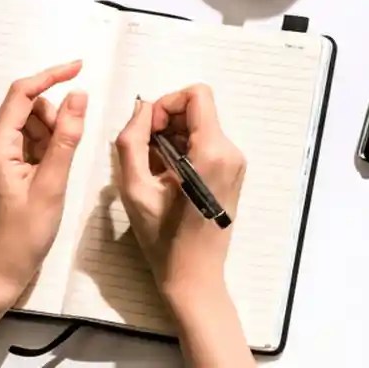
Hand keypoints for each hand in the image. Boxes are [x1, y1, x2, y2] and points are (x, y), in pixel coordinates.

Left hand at [0, 60, 86, 300]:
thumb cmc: (23, 237)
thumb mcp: (52, 185)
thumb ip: (66, 137)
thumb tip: (77, 96)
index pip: (22, 94)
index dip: (51, 76)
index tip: (80, 67)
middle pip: (27, 110)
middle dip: (54, 120)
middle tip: (68, 155)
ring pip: (28, 128)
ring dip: (50, 139)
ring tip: (56, 175)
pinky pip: (23, 146)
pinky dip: (43, 152)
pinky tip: (49, 177)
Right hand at [114, 84, 245, 302]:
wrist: (194, 274)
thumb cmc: (162, 236)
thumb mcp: (134, 187)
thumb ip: (132, 140)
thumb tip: (142, 108)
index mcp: (213, 151)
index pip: (196, 94)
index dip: (166, 104)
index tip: (148, 132)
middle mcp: (232, 151)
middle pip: (197, 110)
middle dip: (166, 122)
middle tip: (145, 154)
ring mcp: (236, 162)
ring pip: (200, 126)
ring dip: (172, 138)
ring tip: (154, 170)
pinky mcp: (233, 172)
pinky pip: (206, 144)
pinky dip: (183, 151)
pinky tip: (167, 178)